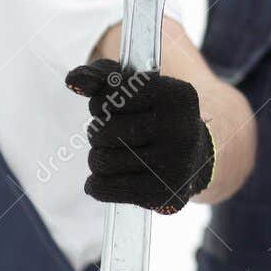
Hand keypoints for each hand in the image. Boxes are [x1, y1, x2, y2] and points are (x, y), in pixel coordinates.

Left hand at [64, 59, 213, 213]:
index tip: (113, 106)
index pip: (110, 94)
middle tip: (114, 133)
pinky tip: (111, 177)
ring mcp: (174, 165)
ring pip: (100, 160)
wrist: (196, 159)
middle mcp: (181, 130)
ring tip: (117, 155)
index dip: (101, 100)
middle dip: (98, 132)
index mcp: (178, 96)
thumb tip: (74, 80)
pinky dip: (97, 184)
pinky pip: (103, 188)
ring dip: (99, 158)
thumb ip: (104, 76)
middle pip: (101, 130)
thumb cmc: (158, 117)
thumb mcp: (141, 88)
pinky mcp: (162, 195)